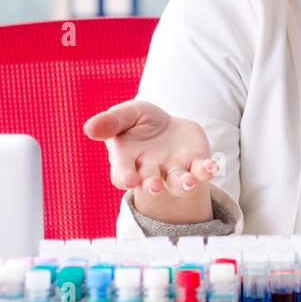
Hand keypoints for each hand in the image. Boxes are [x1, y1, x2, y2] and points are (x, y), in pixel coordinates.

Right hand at [83, 99, 217, 219]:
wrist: (168, 125)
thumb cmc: (139, 121)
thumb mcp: (125, 114)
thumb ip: (110, 122)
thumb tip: (88, 128)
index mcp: (128, 162)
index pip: (123, 175)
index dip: (125, 178)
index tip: (130, 179)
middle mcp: (151, 172)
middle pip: (151, 183)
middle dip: (153, 186)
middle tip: (156, 186)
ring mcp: (175, 170)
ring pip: (178, 183)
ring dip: (182, 184)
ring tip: (188, 182)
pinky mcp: (196, 164)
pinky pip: (201, 171)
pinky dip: (207, 171)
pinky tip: (212, 166)